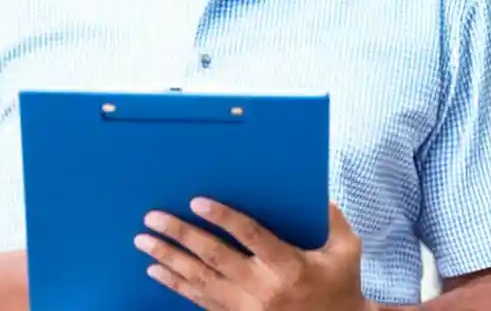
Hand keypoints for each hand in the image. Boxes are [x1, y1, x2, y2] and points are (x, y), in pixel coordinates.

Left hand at [134, 198, 373, 310]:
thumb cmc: (341, 286)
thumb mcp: (347, 251)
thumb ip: (332, 219)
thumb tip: (315, 191)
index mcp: (289, 266)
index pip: (251, 236)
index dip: (223, 218)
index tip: (197, 201)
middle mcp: (263, 289)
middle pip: (214, 257)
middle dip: (181, 235)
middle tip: (154, 217)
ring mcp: (247, 308)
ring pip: (200, 280)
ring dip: (169, 259)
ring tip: (144, 241)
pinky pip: (199, 301)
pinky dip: (175, 285)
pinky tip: (155, 271)